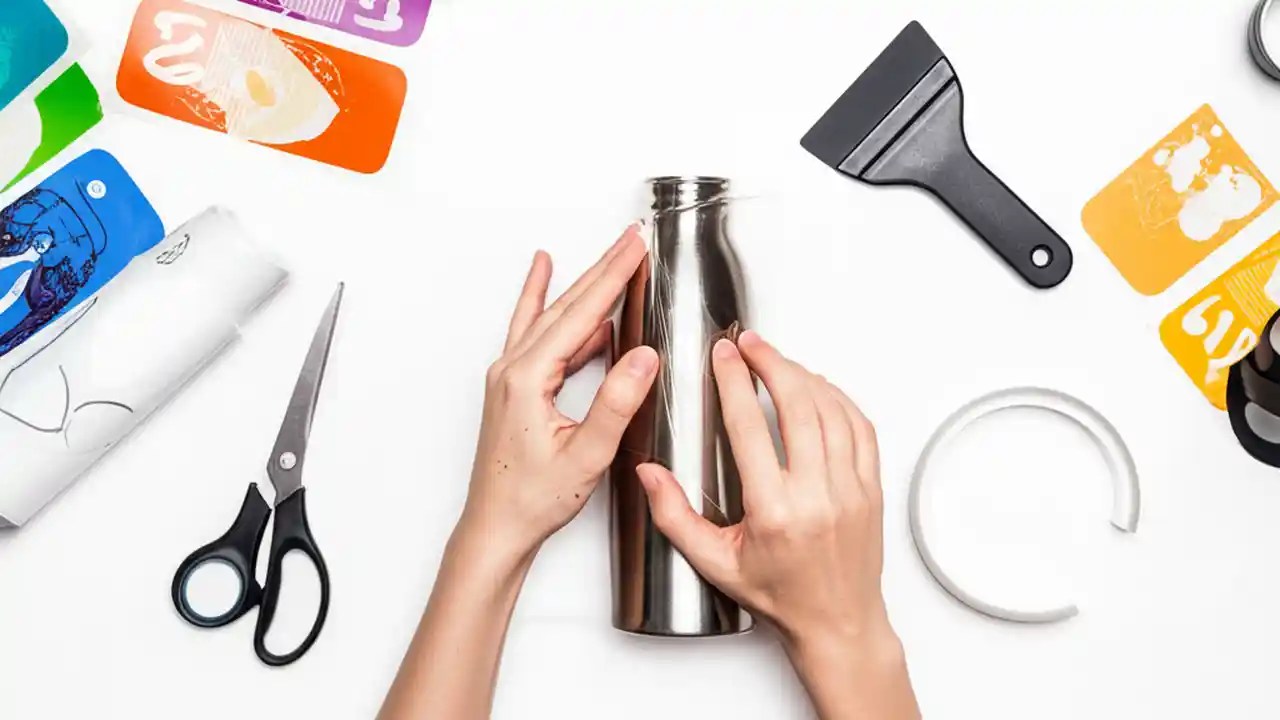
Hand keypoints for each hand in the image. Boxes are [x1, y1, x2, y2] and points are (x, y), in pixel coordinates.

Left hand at [461, 226, 658, 558]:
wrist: (495, 529)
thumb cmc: (531, 499)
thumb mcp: (585, 454)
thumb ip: (616, 402)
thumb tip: (643, 356)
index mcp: (526, 378)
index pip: (581, 314)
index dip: (613, 276)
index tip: (635, 246)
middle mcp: (511, 370)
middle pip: (564, 306)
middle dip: (601, 270)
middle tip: (629, 239)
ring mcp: (509, 379)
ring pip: (551, 320)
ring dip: (583, 290)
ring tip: (610, 262)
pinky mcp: (513, 390)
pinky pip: (537, 338)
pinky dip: (559, 316)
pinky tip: (579, 312)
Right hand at [636, 331, 918, 718]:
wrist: (838, 623)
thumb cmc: (779, 596)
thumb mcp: (714, 563)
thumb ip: (674, 516)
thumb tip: (646, 472)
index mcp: (775, 511)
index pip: (750, 426)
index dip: (735, 381)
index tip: (724, 355)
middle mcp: (818, 495)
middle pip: (797, 404)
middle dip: (771, 363)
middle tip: (749, 343)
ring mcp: (851, 489)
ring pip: (832, 409)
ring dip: (803, 376)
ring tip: (777, 361)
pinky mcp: (871, 487)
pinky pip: (861, 427)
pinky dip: (838, 398)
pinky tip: (817, 388)